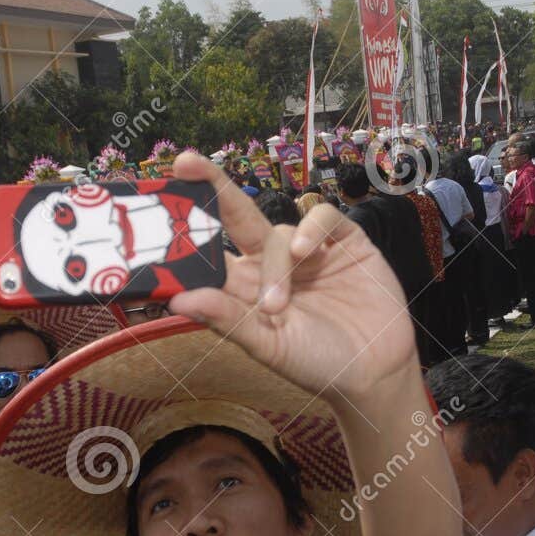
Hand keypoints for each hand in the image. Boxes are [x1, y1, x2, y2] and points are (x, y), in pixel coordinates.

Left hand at [168, 151, 415, 402]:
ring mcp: (307, 249)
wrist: (375, 373)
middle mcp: (271, 262)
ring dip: (275, 266)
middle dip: (211, 186)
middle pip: (236, 216)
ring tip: (277, 308)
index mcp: (244, 286)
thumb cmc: (316, 363)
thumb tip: (177, 300)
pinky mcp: (344, 241)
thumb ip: (227, 320)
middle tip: (185, 162)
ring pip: (278, 230)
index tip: (160, 203)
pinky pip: (322, 218)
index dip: (186, 225)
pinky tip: (306, 253)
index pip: (209, 249)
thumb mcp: (268, 347)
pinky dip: (310, 229)